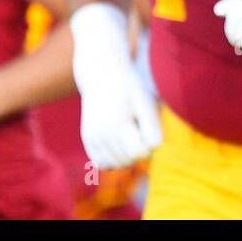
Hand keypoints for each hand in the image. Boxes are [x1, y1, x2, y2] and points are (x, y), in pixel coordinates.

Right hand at [70, 3, 161, 169]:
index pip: (140, 153)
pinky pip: (102, 163)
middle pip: (128, 161)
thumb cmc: (131, 88)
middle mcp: (103, 132)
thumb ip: (151, 126)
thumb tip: (153, 149)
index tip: (150, 129)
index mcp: (119, 122)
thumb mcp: (146, 101)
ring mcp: (93, 137)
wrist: (102, 75)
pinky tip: (120, 144)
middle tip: (140, 130)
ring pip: (115, 165)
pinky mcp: (88, 139)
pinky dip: (114, 159)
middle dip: (140, 151)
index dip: (150, 145)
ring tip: (131, 136)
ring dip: (128, 157)